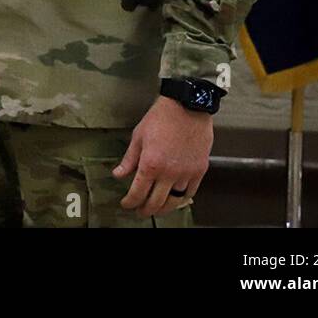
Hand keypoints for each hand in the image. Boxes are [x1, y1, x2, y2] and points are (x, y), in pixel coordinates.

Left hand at [113, 95, 212, 217]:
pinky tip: (174, 198)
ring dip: (164, 207)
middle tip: (140, 211)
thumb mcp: (138, 136)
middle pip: (156, 202)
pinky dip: (181, 198)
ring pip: (174, 201)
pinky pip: (190, 192)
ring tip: (156, 207)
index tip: (126, 204)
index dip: (130, 202)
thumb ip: (129, 159)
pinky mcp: (199, 171)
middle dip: (145, 210)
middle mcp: (169, 173)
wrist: (187, 106)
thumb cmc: (161, 117)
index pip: (138, 192)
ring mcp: (186, 173)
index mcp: (150, 164)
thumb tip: (118, 174)